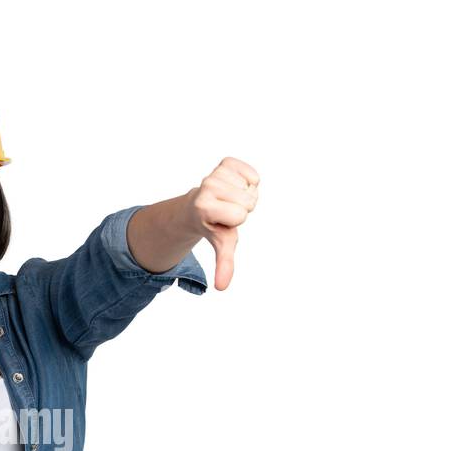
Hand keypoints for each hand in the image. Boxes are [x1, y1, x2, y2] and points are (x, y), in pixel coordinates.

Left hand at [189, 157, 259, 291]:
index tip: (224, 220)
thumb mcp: (220, 245)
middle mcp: (206, 186)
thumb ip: (223, 264)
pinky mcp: (225, 162)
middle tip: (228, 209)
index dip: (237, 220)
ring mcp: (215, 173)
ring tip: (229, 199)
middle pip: (248, 200)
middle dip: (243, 207)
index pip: (240, 214)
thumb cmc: (213, 226)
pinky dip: (248, 180)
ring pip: (251, 187)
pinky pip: (252, 174)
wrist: (198, 206)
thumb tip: (221, 287)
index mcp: (204, 206)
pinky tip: (234, 186)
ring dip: (245, 194)